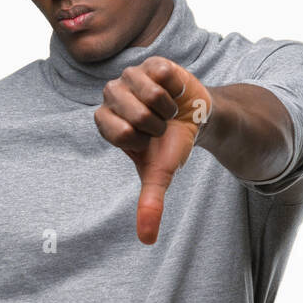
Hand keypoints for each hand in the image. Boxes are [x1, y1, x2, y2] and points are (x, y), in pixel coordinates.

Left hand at [93, 56, 212, 244]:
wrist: (197, 120)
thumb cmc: (170, 145)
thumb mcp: (160, 174)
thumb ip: (150, 202)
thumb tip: (147, 240)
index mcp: (106, 121)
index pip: (114, 129)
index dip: (139, 138)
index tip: (147, 140)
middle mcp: (112, 95)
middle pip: (132, 111)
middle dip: (156, 123)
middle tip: (160, 124)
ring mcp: (130, 75)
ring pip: (148, 91)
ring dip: (166, 106)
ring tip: (168, 109)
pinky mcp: (152, 62)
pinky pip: (161, 73)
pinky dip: (175, 87)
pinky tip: (174, 91)